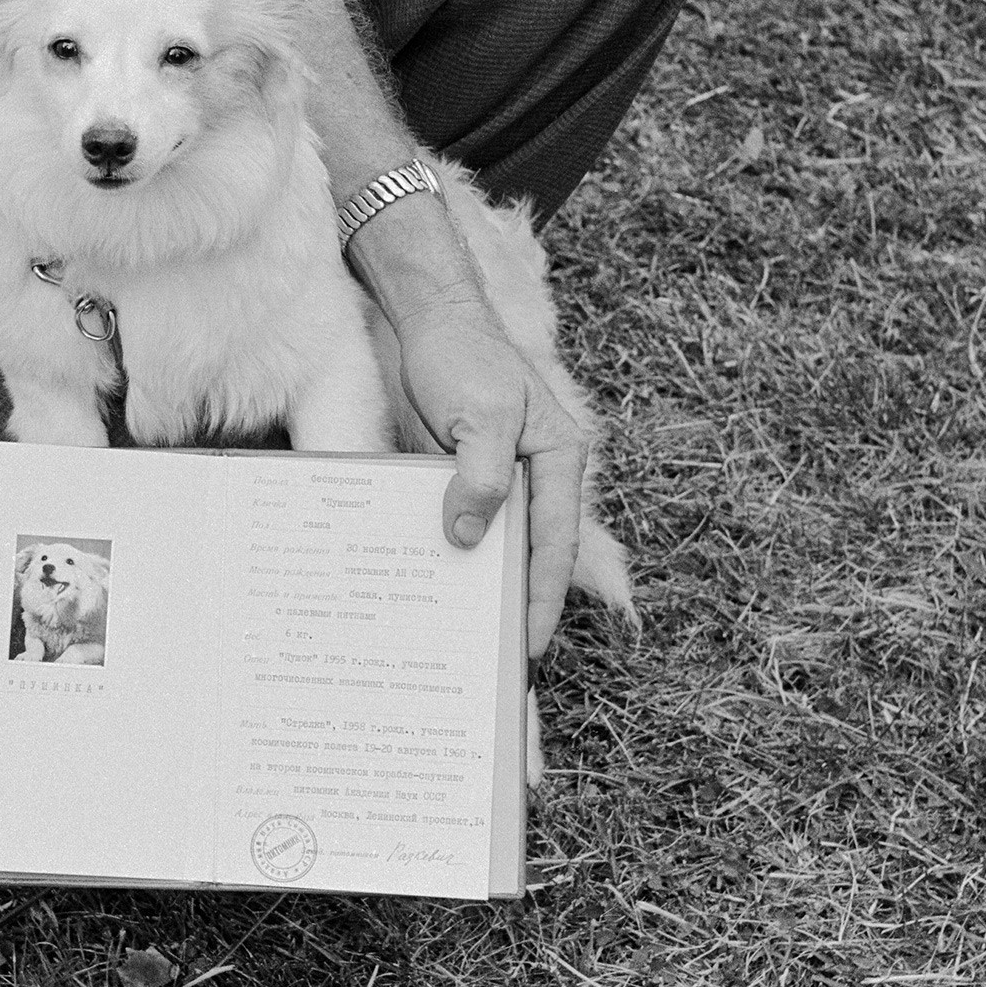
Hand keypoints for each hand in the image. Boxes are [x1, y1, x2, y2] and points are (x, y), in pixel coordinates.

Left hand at [388, 293, 586, 659]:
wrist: (432, 322)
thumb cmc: (465, 357)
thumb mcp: (478, 413)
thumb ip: (480, 474)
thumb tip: (470, 536)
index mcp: (556, 460)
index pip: (554, 542)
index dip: (545, 597)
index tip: (531, 646)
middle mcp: (535, 475)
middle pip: (530, 552)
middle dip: (519, 606)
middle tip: (500, 664)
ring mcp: (499, 477)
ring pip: (496, 543)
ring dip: (482, 584)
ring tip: (462, 641)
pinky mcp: (463, 475)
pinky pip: (462, 523)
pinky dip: (451, 552)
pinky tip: (429, 587)